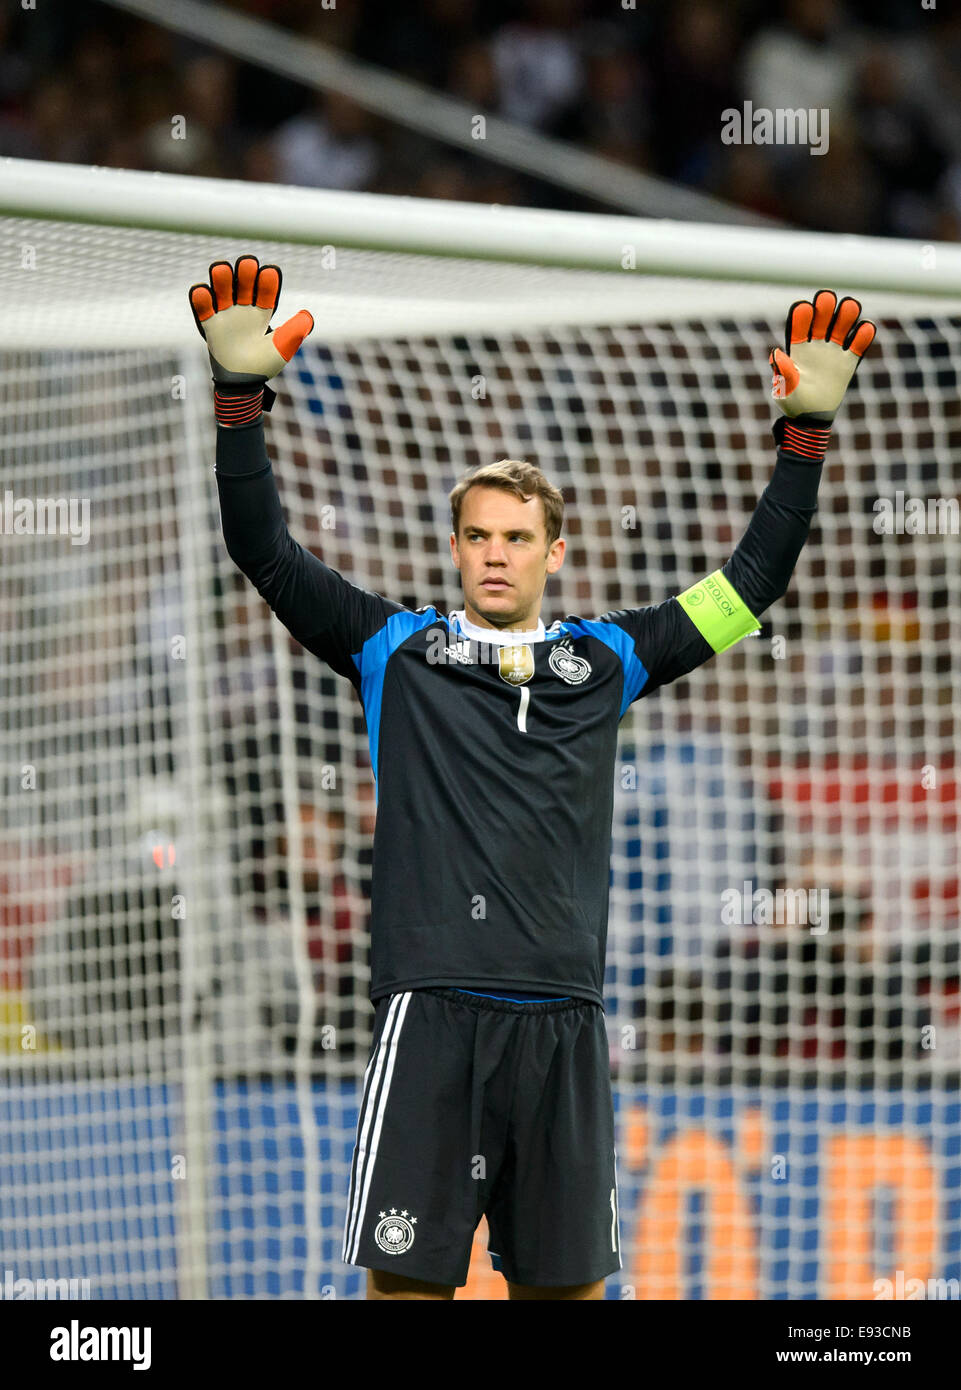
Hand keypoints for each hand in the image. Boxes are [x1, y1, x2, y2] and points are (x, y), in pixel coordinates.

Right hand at [188, 254, 313, 388]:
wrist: (242, 385)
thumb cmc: (264, 366)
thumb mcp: (283, 348)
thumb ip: (295, 331)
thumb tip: (308, 315)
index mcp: (262, 313)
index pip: (265, 291)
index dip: (267, 281)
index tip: (269, 272)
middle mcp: (243, 310)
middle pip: (243, 284)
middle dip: (244, 273)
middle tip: (248, 265)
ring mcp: (226, 316)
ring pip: (222, 290)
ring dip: (221, 278)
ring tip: (221, 271)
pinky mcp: (210, 325)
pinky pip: (203, 309)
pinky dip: (201, 299)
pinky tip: (203, 292)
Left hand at [769, 289, 875, 425]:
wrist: (811, 419)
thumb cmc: (794, 404)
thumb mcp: (785, 390)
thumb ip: (783, 372)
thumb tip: (775, 353)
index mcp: (798, 350)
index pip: (800, 327)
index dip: (802, 317)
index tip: (804, 307)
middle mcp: (816, 346)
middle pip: (822, 320)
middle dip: (825, 308)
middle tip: (828, 298)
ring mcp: (833, 352)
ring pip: (842, 327)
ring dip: (846, 315)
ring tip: (850, 306)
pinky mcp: (848, 362)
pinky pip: (858, 346)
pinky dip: (863, 336)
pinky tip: (866, 327)